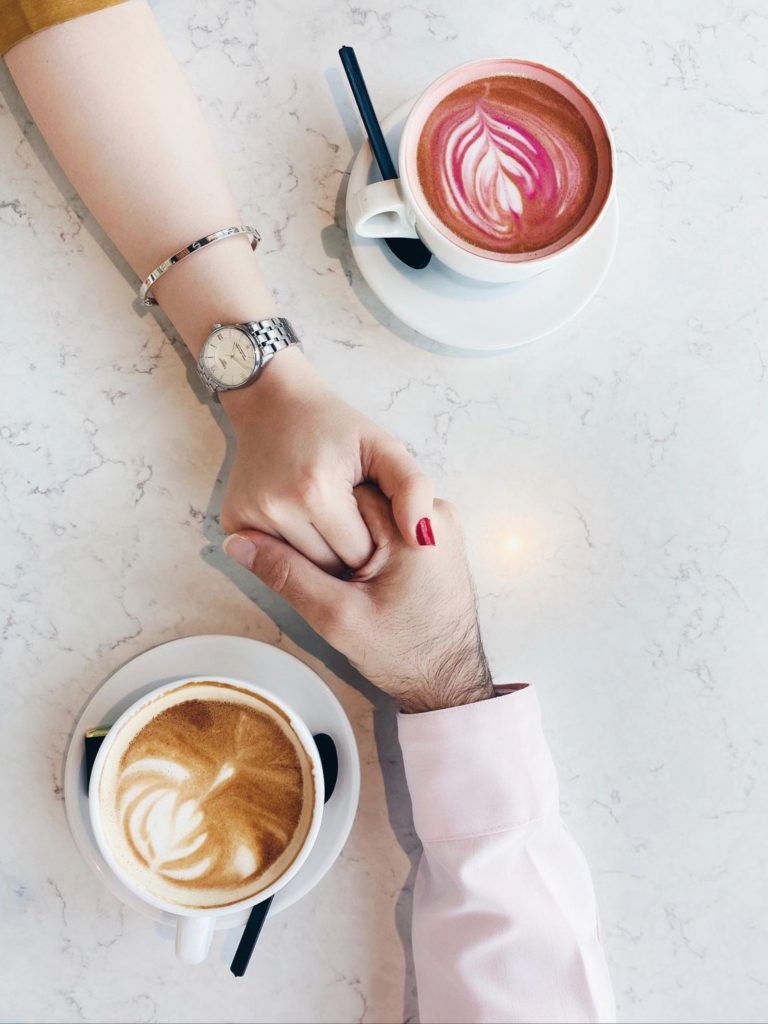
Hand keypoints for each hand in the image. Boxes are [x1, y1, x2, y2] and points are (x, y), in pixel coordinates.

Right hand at [220, 350, 433, 574]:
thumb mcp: (383, 447)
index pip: (357, 555)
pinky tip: (301, 517)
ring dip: (319, 551)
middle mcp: (275, 507)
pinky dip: (292, 545)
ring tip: (327, 518)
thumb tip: (422, 538)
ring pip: (301, 565)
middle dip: (344, 552)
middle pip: (327, 565)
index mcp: (315, 491)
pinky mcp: (232, 521)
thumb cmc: (336, 427)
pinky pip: (274, 554)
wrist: (273, 401)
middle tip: (349, 519)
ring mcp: (247, 516)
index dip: (372, 544)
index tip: (373, 522)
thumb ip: (412, 489)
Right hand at [223, 485, 493, 712]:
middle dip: (334, 531)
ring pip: (368, 512)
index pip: (344, 493)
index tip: (313, 561)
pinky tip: (363, 578)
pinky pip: (384, 526)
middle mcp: (433, 514)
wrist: (447, 680)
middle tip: (332, 578)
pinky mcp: (431, 539)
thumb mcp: (336, 617)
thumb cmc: (403, 653)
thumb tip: (238, 543)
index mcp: (415, 524)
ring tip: (349, 582)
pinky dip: (366, 545)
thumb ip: (287, 575)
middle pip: (357, 499)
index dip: (316, 523)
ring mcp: (436, 525)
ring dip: (348, 539)